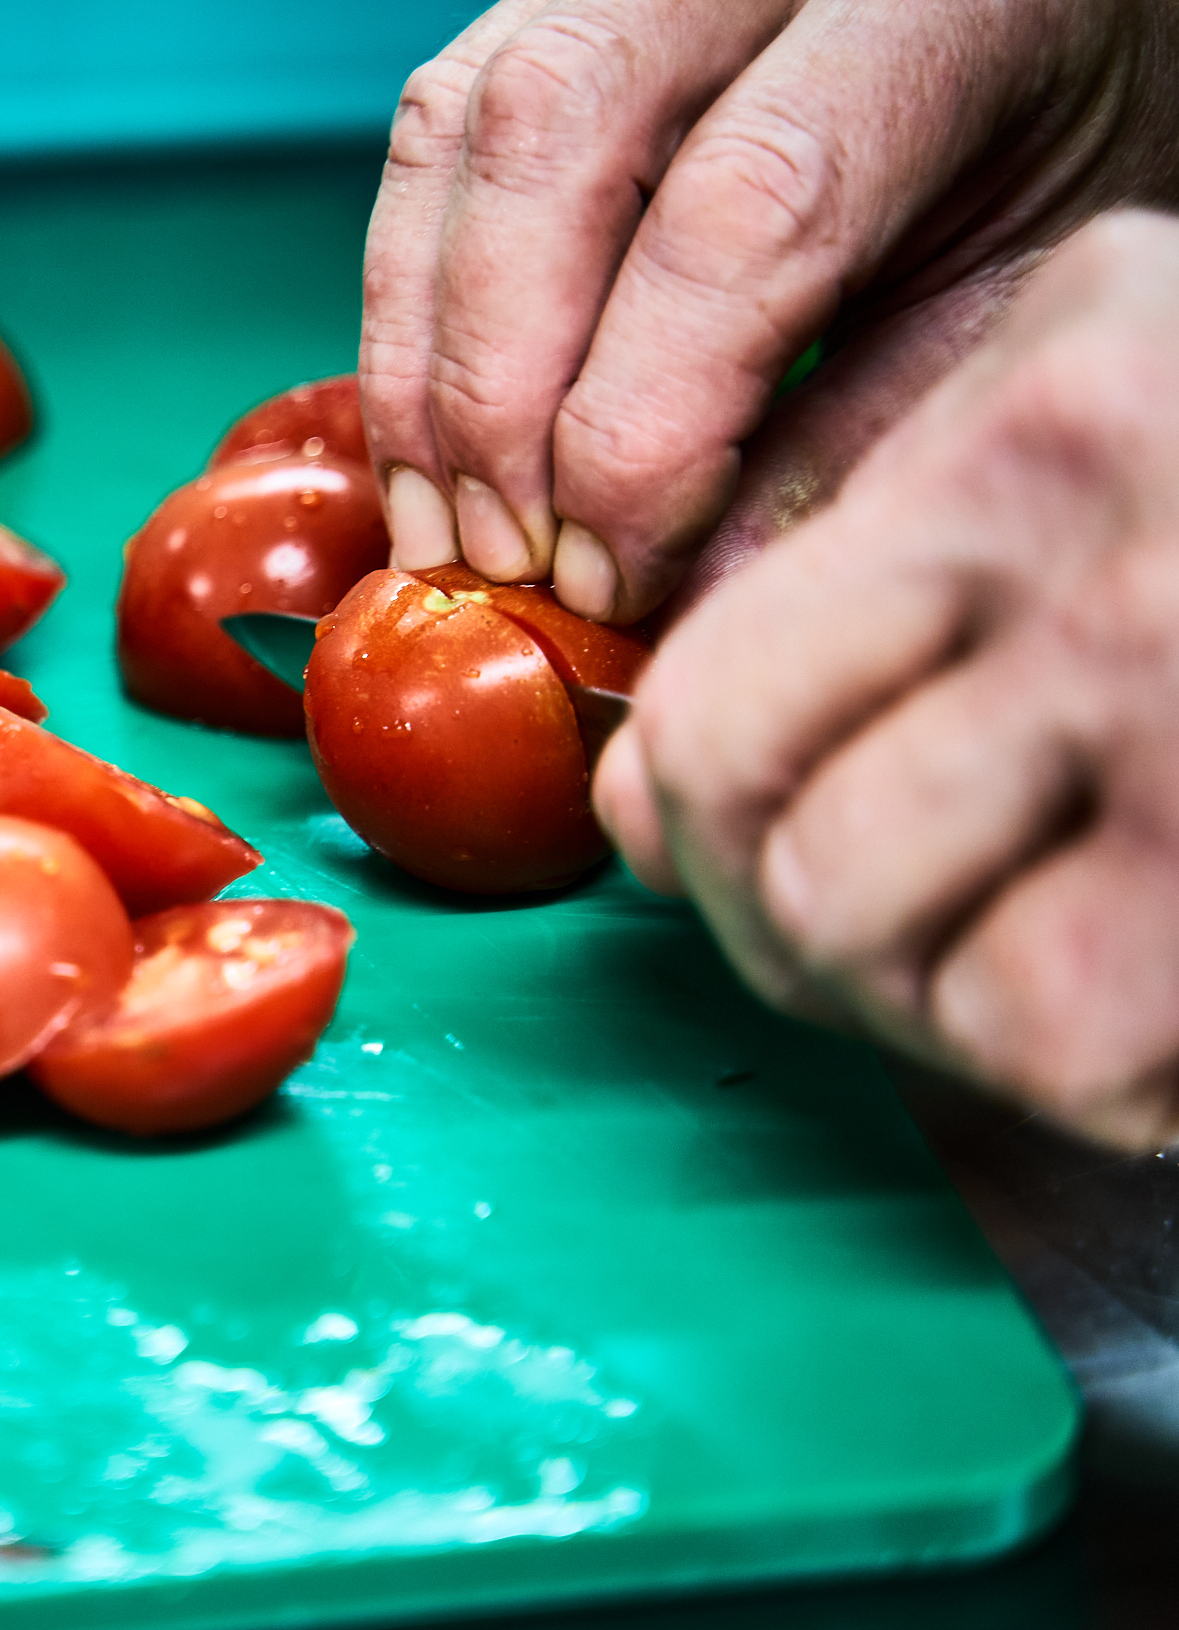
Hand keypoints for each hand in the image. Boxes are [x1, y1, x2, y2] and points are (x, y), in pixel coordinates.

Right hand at [360, 0, 1178, 623]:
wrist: (1024, 21)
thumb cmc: (1037, 155)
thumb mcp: (1006, 299)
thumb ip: (860, 440)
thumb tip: (692, 605)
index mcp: (934, 12)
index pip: (738, 213)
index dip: (642, 425)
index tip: (613, 576)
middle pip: (553, 139)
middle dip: (497, 388)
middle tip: (505, 559)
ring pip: (455, 135)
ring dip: (424, 361)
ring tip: (445, 525)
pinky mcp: (538, 13)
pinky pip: (425, 145)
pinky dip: (406, 308)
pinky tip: (432, 435)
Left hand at [594, 211, 1178, 1152]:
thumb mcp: (1123, 416)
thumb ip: (880, 562)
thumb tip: (655, 792)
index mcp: (1048, 431)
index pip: (709, 702)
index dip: (700, 832)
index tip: (757, 858)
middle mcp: (1111, 565)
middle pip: (778, 856)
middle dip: (819, 942)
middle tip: (930, 933)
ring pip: (880, 953)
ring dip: (952, 998)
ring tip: (1074, 943)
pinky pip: (1046, 1037)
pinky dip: (1089, 1059)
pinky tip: (1164, 986)